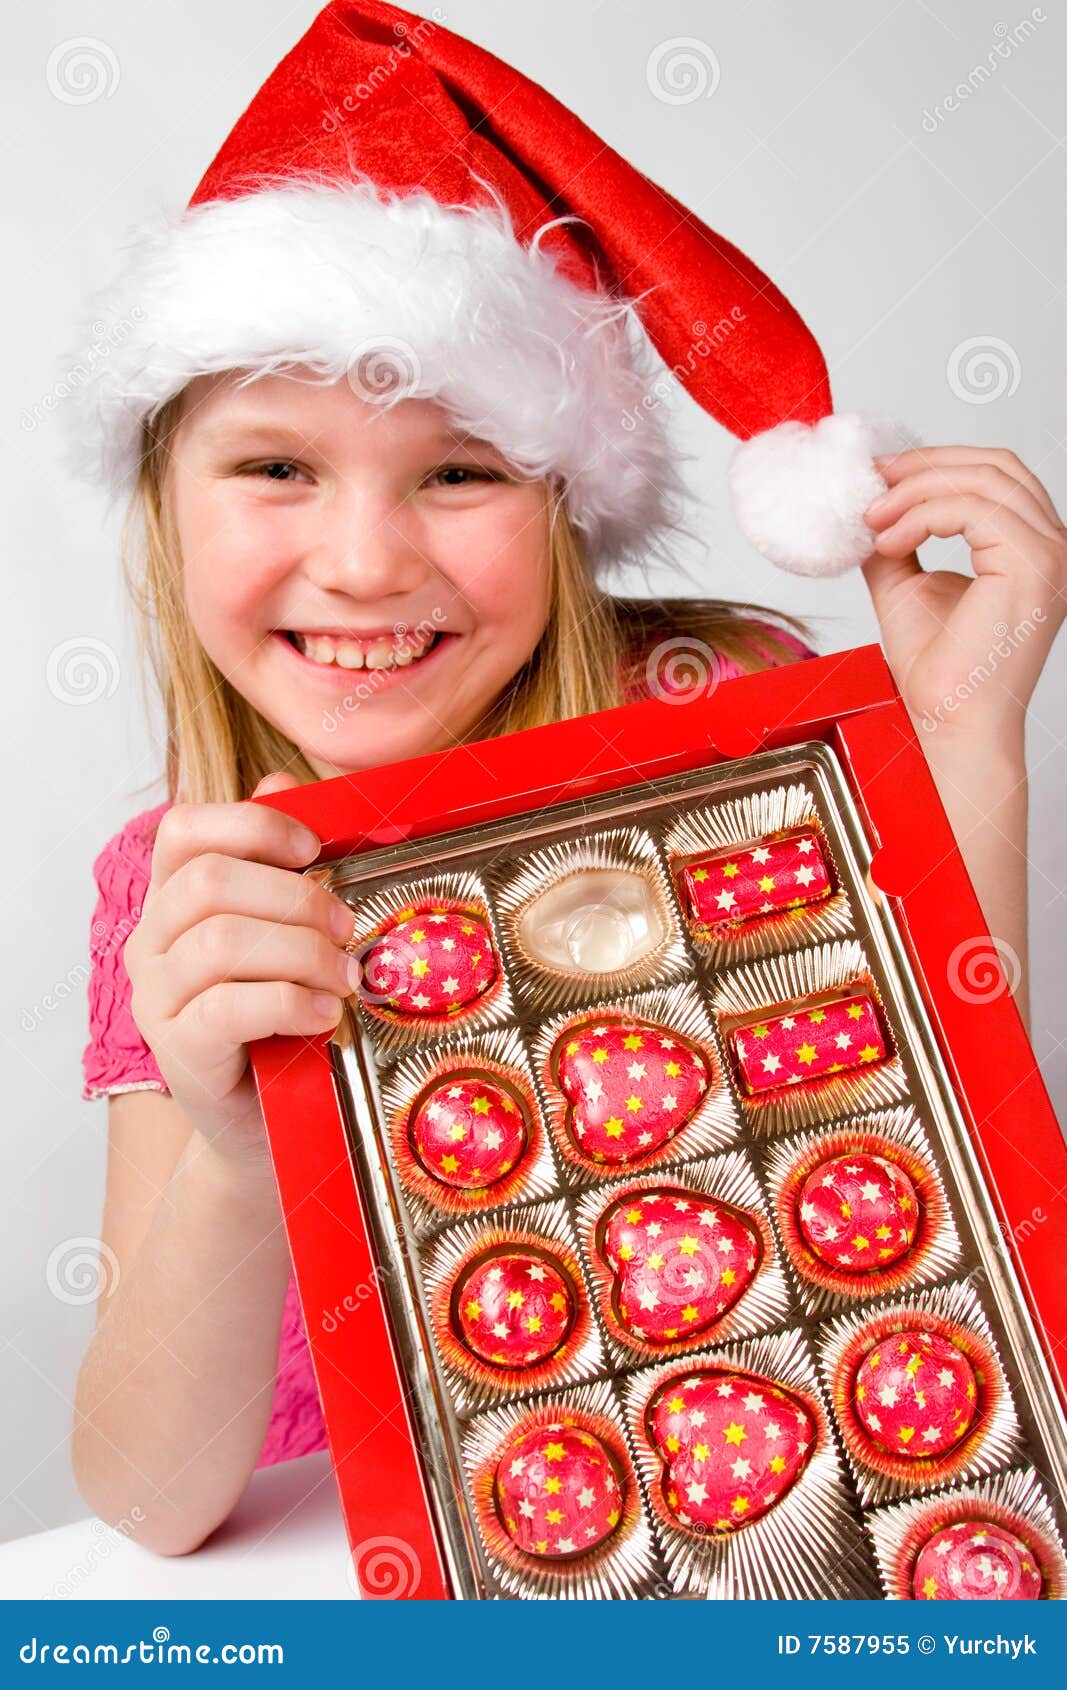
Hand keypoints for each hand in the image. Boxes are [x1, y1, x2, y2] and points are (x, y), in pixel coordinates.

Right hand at [123, 772, 357, 1157]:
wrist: (266, 1122)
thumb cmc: (281, 1019)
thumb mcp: (287, 936)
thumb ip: (283, 863)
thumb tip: (286, 781)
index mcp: (173, 899)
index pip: (185, 830)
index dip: (253, 825)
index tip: (314, 849)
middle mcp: (151, 941)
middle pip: (209, 881)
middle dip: (295, 896)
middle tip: (348, 928)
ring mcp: (157, 998)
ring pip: (222, 941)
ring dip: (302, 952)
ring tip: (347, 976)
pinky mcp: (180, 1051)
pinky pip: (228, 1008)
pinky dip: (291, 1001)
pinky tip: (325, 1013)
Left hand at [861, 446, 1065, 745]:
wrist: (948, 721)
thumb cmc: (937, 672)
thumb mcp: (905, 585)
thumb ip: (897, 540)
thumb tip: (869, 503)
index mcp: (1030, 548)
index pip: (995, 477)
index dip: (937, 463)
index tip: (882, 475)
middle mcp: (1051, 547)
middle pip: (996, 466)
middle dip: (926, 464)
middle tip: (874, 480)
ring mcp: (1048, 555)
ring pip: (983, 481)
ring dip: (916, 491)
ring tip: (872, 520)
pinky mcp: (1031, 566)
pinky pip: (972, 509)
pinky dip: (921, 515)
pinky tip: (888, 541)